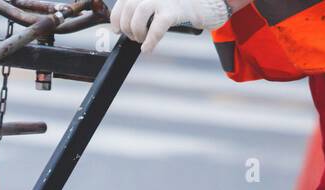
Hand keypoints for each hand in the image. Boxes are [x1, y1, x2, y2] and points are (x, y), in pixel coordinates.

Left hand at [109, 0, 231, 53]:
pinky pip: (157, 27)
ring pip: (138, 16)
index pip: (123, 1)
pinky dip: (150, 40)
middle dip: (127, 28)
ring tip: (142, 40)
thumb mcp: (158, 2)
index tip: (117, 29)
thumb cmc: (180, 4)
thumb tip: (122, 25)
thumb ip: (141, 7)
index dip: (116, 18)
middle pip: (128, 9)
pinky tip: (148, 48)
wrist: (208, 3)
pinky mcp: (175, 10)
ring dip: (137, 32)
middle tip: (135, 37)